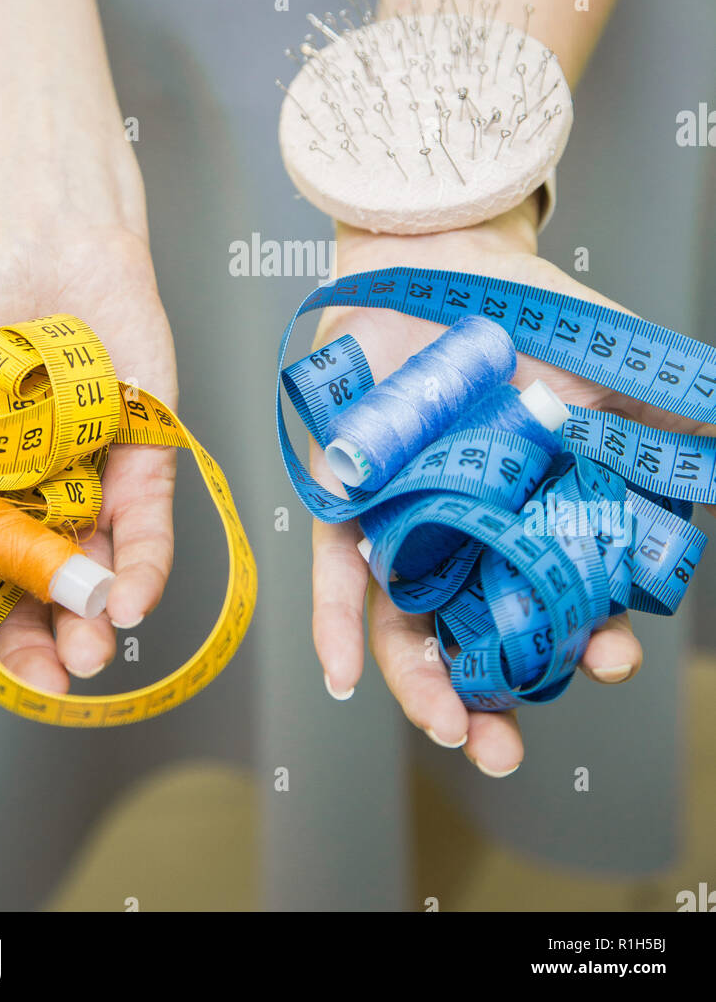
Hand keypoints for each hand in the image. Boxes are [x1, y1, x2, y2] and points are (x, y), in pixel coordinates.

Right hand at [0, 206, 176, 724]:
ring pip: (80, 574)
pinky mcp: (138, 455)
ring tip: (88, 653)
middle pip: (9, 602)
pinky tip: (134, 599)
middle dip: (22, 653)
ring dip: (85, 622)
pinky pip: (145, 522)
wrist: (34, 229)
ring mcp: (73, 484)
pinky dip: (143, 563)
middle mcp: (4, 503)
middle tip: (39, 686)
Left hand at [311, 195, 713, 774]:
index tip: (608, 658)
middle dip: (499, 702)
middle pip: (484, 638)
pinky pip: (334, 570)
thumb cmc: (536, 317)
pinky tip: (342, 677)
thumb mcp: (623, 375)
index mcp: (541, 519)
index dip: (586, 645)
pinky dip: (336, 624)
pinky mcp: (349, 496)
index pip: (562, 606)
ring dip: (425, 688)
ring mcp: (410, 521)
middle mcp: (475, 533)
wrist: (447, 258)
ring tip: (454, 730)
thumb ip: (672, 434)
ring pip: (412, 627)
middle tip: (505, 749)